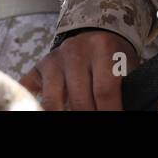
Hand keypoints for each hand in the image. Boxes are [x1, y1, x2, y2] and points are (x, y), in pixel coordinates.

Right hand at [18, 30, 136, 110]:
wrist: (97, 34)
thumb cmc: (114, 56)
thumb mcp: (126, 65)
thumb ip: (124, 88)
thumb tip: (129, 108)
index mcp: (102, 47)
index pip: (105, 91)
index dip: (109, 112)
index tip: (114, 120)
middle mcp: (75, 50)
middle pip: (79, 99)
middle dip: (88, 117)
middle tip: (95, 124)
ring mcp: (53, 59)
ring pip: (53, 101)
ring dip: (63, 115)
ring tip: (73, 120)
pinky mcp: (38, 68)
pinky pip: (28, 91)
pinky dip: (33, 106)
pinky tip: (43, 112)